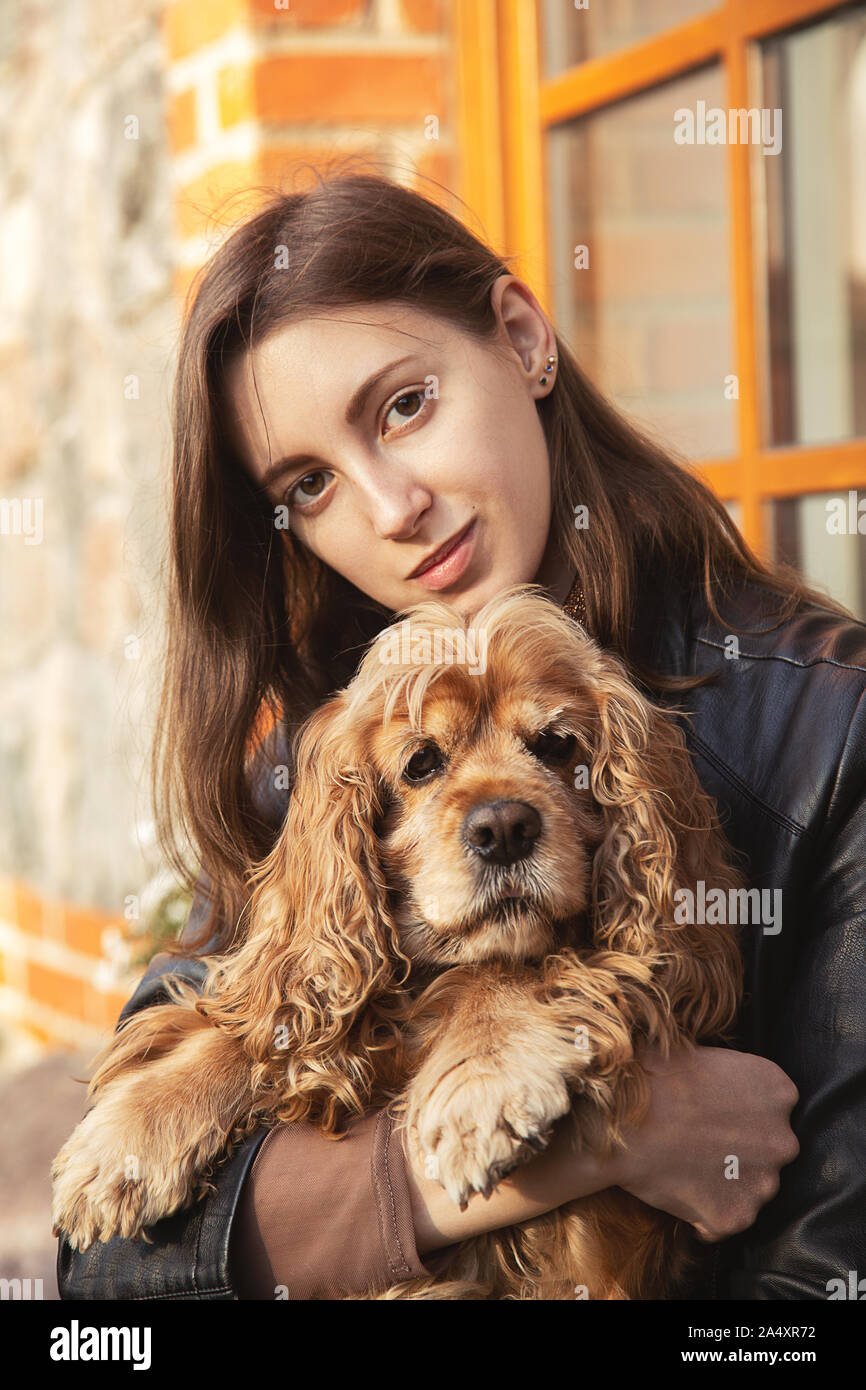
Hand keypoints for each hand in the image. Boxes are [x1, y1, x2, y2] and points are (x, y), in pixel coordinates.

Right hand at [607, 1042, 799, 1241]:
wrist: (621, 1122)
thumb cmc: (652, 1078)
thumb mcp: (701, 1053)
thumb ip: (730, 1071)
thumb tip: (718, 1076)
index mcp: (777, 1090)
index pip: (773, 1106)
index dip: (742, 1111)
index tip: (716, 1112)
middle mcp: (782, 1139)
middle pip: (768, 1148)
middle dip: (741, 1149)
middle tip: (698, 1142)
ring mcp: (763, 1183)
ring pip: (750, 1187)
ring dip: (726, 1183)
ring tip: (684, 1168)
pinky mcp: (737, 1217)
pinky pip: (725, 1221)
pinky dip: (706, 1213)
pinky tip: (678, 1192)